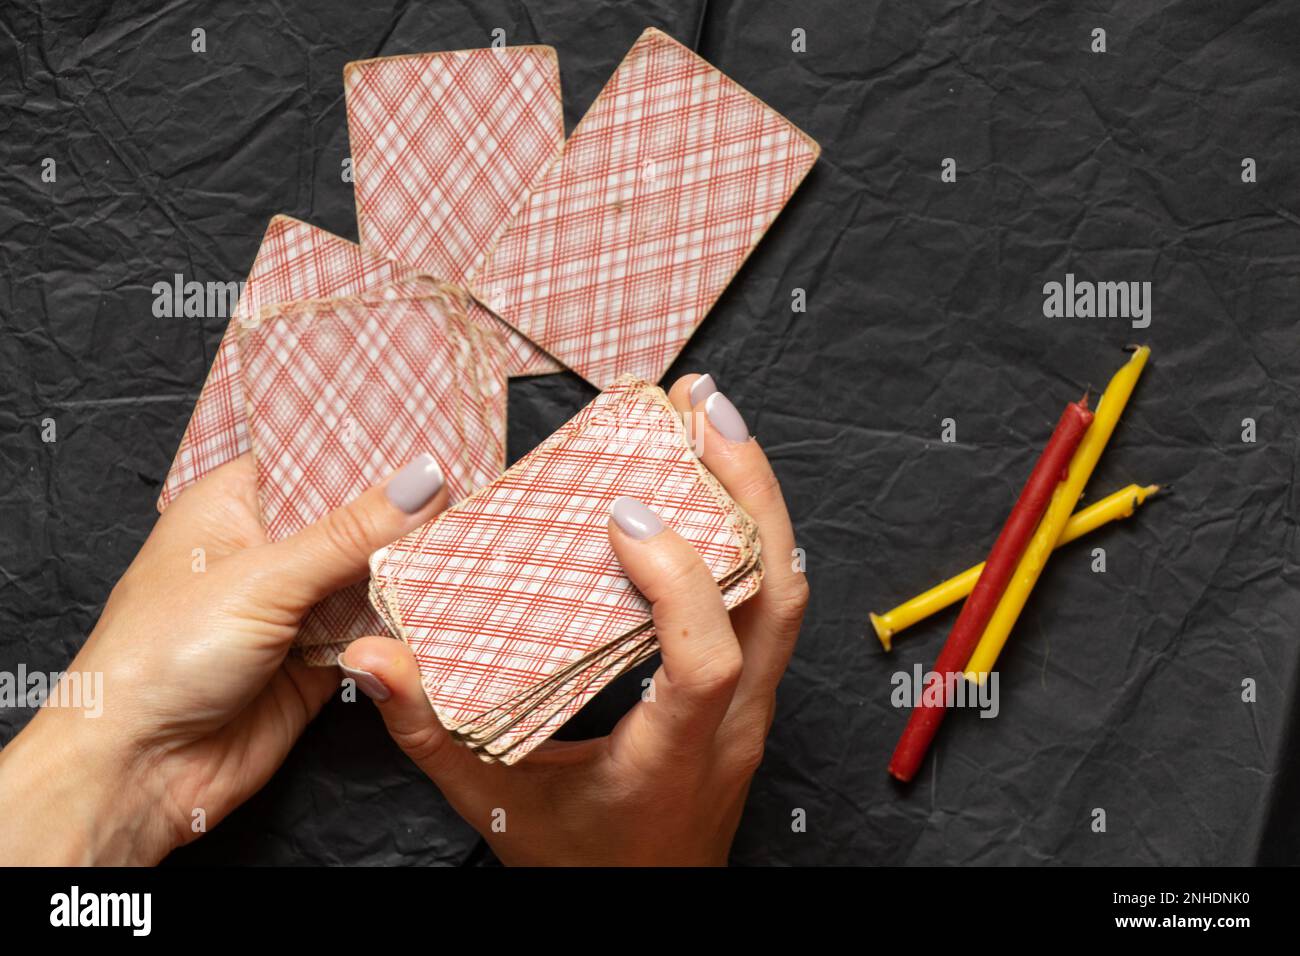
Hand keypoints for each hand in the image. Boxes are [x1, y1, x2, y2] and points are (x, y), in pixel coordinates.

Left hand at [0, 452, 447, 863]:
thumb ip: (351, 533)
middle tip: (474, 484)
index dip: (372, 447)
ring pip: (370, 572)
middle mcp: (265, 549)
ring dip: (412, 565)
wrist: (139, 773)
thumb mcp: (262, 579)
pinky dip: (408, 619)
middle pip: (351, 516)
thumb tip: (424, 479)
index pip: (315, 457)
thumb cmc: (161, 658)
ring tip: (478, 534)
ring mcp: (294, 606)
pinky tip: (455, 596)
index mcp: (233, 505)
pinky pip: (377, 628)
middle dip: (404, 509)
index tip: (439, 432)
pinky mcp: (319, 658)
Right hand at [340, 374, 808, 865]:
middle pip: (776, 596)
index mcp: (676, 754)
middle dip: (748, 491)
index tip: (625, 516)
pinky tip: (711, 495)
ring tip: (715, 426)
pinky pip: (768, 604)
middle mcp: (733, 723)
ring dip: (757, 502)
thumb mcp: (497, 803)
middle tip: (706, 410)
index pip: (706, 659)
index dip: (678, 580)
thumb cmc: (585, 869)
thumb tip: (375, 658)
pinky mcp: (748, 693)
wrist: (650, 911)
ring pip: (784, 592)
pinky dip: (748, 537)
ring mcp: (752, 707)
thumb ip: (433, 731)